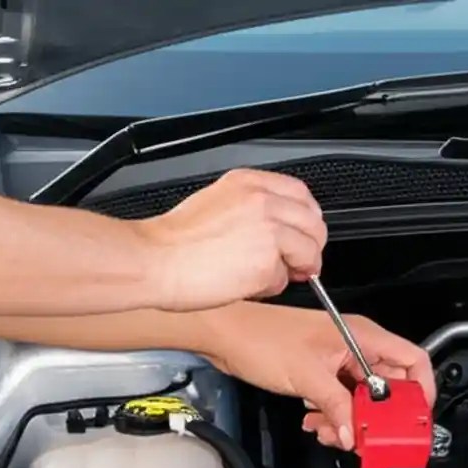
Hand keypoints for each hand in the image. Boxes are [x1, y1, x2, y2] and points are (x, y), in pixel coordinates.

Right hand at [137, 169, 327, 310]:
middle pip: (313, 222)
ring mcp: (269, 228)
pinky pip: (286, 276)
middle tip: (296, 264)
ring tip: (266, 277)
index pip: (301, 195)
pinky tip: (247, 284)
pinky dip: (272, 286)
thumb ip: (252, 212)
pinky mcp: (268, 258)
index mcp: (248, 182)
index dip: (306, 221)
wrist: (154, 260)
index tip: (301, 236)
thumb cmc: (173, 242)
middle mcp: (263, 199)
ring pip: (308, 250)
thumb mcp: (217, 205)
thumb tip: (279, 234)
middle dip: (309, 247)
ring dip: (294, 268)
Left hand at [201, 303, 434, 449]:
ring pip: (363, 398)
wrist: (225, 335)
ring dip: (351, 420)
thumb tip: (355, 434)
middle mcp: (355, 346)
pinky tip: (317, 421)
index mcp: (362, 336)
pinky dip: (334, 415)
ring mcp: (338, 359)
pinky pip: (341, 399)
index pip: (414, 361)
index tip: (414, 420)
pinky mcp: (321, 371)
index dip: (421, 392)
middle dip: (378, 416)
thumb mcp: (308, 377)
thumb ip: (338, 408)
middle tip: (367, 436)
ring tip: (332, 431)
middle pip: (389, 387)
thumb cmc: (261, 338)